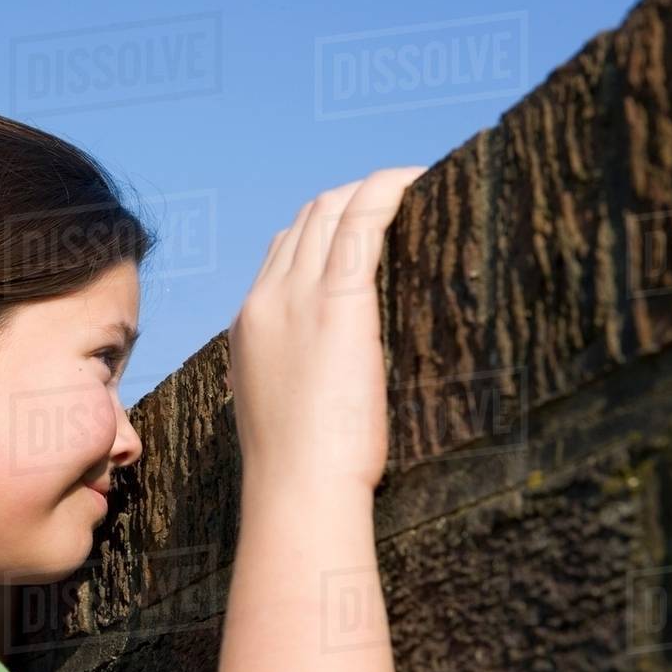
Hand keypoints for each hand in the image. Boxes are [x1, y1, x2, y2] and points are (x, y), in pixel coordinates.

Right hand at [226, 167, 424, 491]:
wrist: (293, 489)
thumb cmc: (298, 470)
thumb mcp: (284, 409)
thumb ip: (297, 376)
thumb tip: (328, 379)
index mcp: (250, 322)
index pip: (285, 249)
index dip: (327, 226)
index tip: (368, 226)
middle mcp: (266, 298)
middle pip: (307, 218)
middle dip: (353, 199)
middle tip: (403, 203)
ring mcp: (297, 295)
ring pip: (330, 209)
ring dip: (374, 189)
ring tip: (420, 190)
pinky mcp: (337, 300)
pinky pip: (363, 219)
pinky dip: (390, 190)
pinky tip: (421, 181)